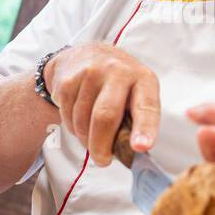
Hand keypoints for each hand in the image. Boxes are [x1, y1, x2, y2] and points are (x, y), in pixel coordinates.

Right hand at [45, 42, 159, 166]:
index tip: (141, 147)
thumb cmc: (117, 83)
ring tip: (91, 137)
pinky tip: (79, 120)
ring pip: (83, 121)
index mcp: (142, 79)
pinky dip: (73, 128)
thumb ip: (137, 119)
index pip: (146, 106)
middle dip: (102, 146)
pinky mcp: (68, 80)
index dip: (144, 129)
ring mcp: (90, 73)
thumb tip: (134, 153)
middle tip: (102, 160)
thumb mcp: (136, 92)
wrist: (84, 55)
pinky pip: (67, 116)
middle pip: (106, 116)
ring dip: (86, 139)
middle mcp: (117, 71)